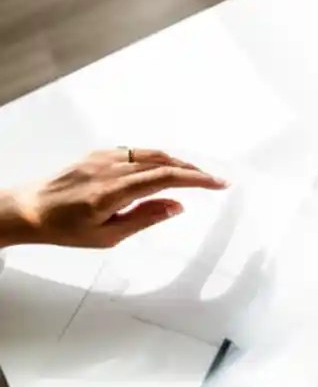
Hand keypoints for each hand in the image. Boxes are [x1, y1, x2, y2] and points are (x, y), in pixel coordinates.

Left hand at [0, 148, 225, 248]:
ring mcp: (103, 157)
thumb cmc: (64, 228)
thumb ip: (145, 218)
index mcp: (113, 192)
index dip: (197, 180)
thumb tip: (177, 205)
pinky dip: (157, 158)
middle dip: (194, 171)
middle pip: (164, 162)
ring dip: (178, 163)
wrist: (29, 209)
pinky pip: (136, 151)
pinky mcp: (98, 154)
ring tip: (195, 176)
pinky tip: (165, 168)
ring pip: (152, 154)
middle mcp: (110, 169)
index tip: (219, 184)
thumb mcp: (108, 235)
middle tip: (215, 182)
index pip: (165, 178)